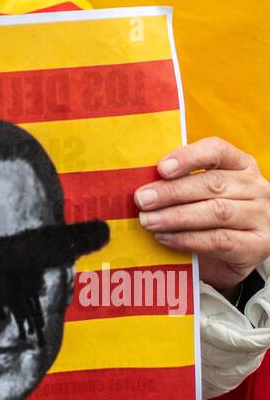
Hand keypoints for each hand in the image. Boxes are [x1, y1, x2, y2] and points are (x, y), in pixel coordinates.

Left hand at [134, 138, 269, 292]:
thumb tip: (144, 186)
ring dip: (177, 216)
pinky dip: (188, 239)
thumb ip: (182, 183)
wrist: (244, 248)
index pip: (217, 151)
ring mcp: (260, 216)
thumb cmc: (216, 213)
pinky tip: (166, 237)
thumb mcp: (205, 192)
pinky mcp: (257, 245)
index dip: (189, 156)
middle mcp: (255, 187)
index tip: (161, 168)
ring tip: (149, 221)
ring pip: (216, 211)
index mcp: (241, 165)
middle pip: (212, 183)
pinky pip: (219, 240)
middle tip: (142, 200)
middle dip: (172, 192)